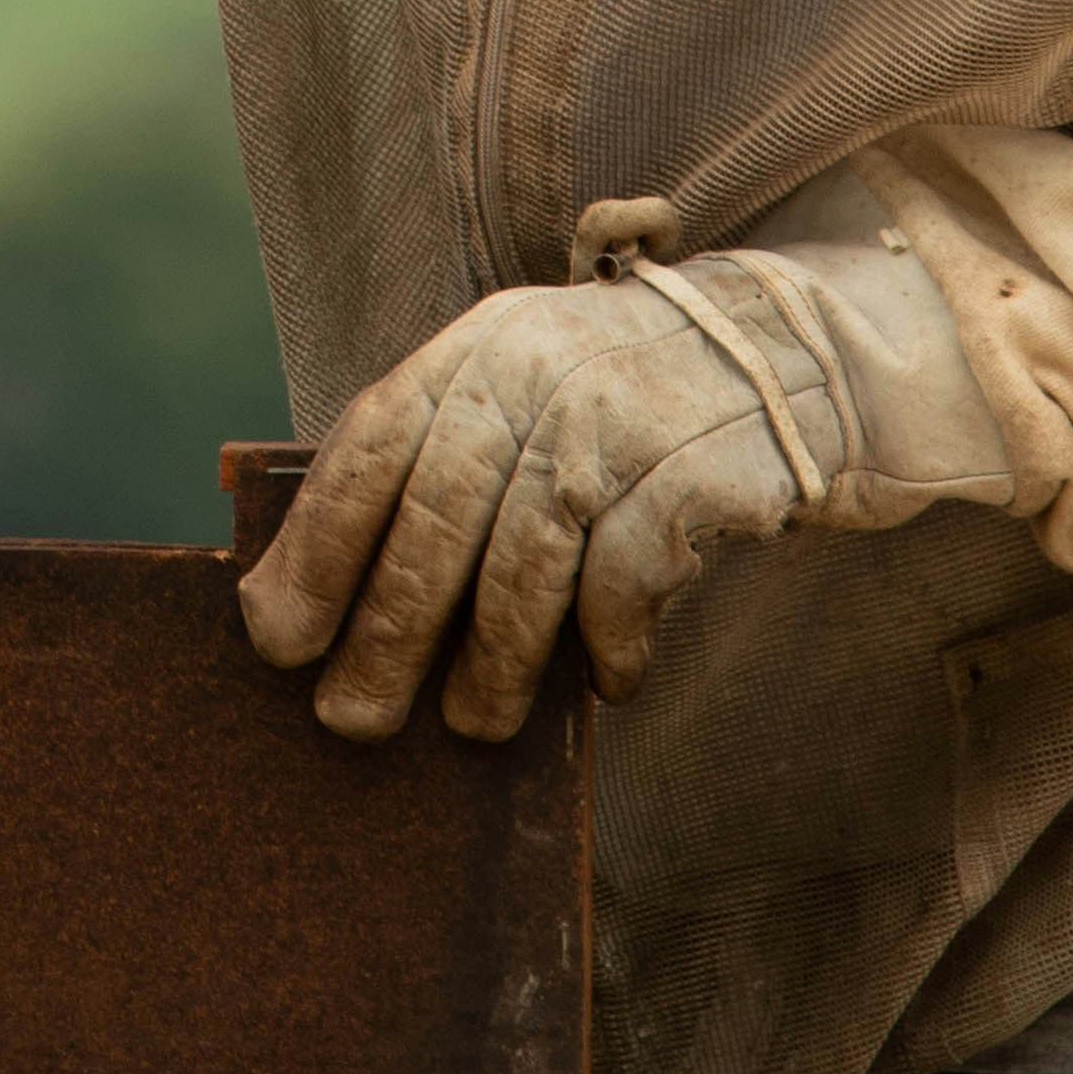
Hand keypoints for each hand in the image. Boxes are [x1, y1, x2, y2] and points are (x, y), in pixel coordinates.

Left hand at [238, 195, 1009, 738]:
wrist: (799, 348)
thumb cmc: (628, 401)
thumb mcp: (526, 390)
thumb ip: (443, 460)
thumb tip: (315, 591)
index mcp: (477, 348)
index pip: (370, 444)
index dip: (315, 546)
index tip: (273, 636)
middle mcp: (538, 369)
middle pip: (439, 517)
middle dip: (386, 632)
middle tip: (351, 720)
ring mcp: (620, 414)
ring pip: (528, 559)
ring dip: (494, 660)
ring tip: (472, 725)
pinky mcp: (698, 464)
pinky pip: (629, 577)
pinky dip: (609, 643)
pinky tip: (607, 682)